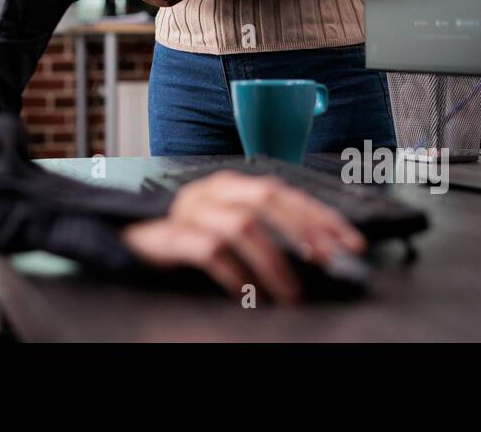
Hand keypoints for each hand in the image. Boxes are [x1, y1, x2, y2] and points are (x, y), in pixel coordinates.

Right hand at [122, 171, 365, 304]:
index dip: (321, 216)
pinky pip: (209, 252)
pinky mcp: (169, 237)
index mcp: (231, 183)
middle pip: (266, 198)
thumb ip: (266, 228)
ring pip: (241, 226)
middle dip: (302, 230)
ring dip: (273, 263)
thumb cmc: (189, 236)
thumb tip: (322, 251)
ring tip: (290, 294)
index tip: (350, 243)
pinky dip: (235, 275)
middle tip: (327, 261)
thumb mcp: (228, 223)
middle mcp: (211, 190)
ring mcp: (189, 212)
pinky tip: (249, 296)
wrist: (131, 241)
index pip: (285, 192)